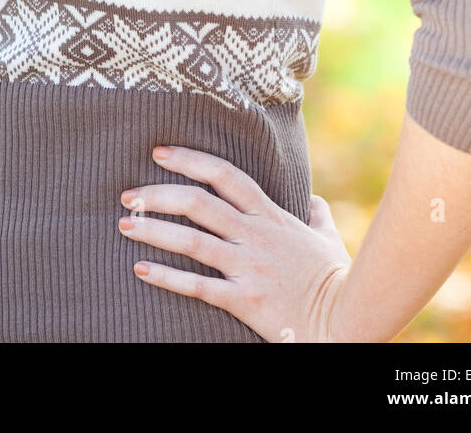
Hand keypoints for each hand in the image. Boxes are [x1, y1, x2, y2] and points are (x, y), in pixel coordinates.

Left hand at [118, 145, 351, 341]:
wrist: (345, 318)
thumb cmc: (335, 277)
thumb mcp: (327, 236)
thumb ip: (315, 214)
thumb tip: (312, 200)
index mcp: (270, 215)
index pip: (225, 175)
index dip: (190, 159)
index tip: (158, 152)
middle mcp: (255, 235)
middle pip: (199, 203)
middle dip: (158, 194)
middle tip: (128, 194)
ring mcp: (248, 267)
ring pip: (192, 241)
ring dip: (153, 230)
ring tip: (125, 225)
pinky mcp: (244, 299)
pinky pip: (198, 286)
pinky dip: (166, 277)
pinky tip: (141, 269)